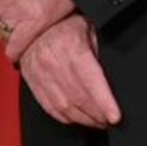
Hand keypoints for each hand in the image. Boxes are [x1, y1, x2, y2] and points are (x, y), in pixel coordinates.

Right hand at [18, 14, 120, 128]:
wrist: (34, 24)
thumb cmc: (64, 25)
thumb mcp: (88, 30)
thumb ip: (99, 53)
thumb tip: (114, 76)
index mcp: (70, 47)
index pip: (91, 81)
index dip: (104, 102)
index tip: (114, 117)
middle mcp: (52, 61)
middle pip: (78, 98)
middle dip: (96, 114)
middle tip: (108, 120)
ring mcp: (40, 73)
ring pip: (64, 106)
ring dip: (83, 118)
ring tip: (96, 121)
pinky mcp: (32, 81)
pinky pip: (49, 106)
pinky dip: (64, 116)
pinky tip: (76, 118)